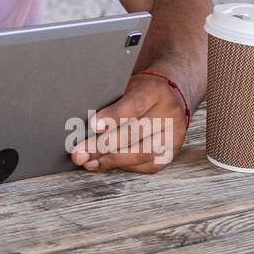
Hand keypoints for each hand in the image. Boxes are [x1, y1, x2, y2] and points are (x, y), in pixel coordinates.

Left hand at [71, 73, 186, 173]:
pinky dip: (124, 166)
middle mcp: (169, 114)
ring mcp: (173, 135)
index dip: (113, 116)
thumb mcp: (126, 86)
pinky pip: (147, 165)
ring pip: (142, 152)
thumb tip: (84, 124)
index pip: (134, 105)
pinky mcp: (172, 153)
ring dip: (112, 160)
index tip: (93, 126)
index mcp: (155, 91)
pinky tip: (105, 164)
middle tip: (80, 152)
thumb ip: (110, 101)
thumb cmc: (139, 93)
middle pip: (135, 132)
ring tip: (89, 162)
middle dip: (103, 145)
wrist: (169, 99)